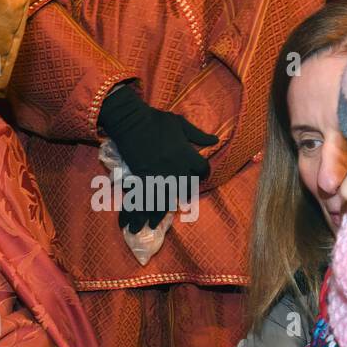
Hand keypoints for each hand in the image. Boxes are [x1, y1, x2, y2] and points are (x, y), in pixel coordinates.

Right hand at [97, 84, 217, 231]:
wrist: (131, 121)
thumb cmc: (156, 120)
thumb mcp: (181, 123)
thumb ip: (198, 135)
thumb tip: (215, 140)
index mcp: (186, 154)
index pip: (202, 170)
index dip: (203, 172)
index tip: (200, 173)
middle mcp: (175, 168)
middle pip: (185, 188)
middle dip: (185, 194)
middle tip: (181, 198)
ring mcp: (158, 175)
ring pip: (164, 199)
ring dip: (157, 213)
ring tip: (150, 226)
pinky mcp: (142, 177)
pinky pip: (144, 197)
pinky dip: (139, 211)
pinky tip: (137, 222)